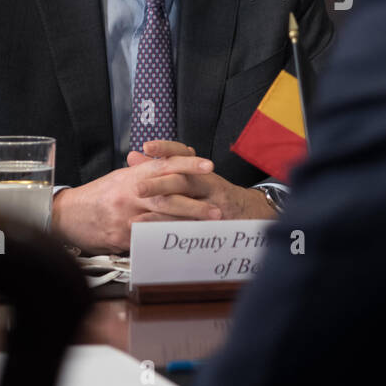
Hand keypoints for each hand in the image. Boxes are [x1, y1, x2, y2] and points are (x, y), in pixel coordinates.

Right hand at [53, 152, 222, 253]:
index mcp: (132, 176)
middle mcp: (130, 194)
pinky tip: (182, 244)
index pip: (164, 165)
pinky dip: (166, 241)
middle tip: (217, 210)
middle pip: (167, 197)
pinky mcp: (121, 237)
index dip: (188, 164)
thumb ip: (146, 172)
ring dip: (186, 226)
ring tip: (207, 229)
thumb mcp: (121, 177)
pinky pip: (148, 239)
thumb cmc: (97, 196)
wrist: (67, 215)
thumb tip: (171, 165)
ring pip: (161, 220)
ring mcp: (126, 217)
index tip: (209, 166)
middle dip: (195, 204)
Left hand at [128, 140, 275, 222]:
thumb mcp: (193, 175)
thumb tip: (133, 156)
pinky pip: (193, 231)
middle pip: (184, 181)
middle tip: (137, 188)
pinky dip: (173, 234)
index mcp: (200, 170)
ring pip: (188, 209)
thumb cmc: (214, 192)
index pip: (183, 154)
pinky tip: (155, 238)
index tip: (147, 147)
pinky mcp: (215, 227)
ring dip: (160, 216)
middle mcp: (209, 185)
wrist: (251, 212)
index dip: (166, 149)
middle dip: (159, 185)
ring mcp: (214, 206)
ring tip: (138, 220)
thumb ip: (161, 166)